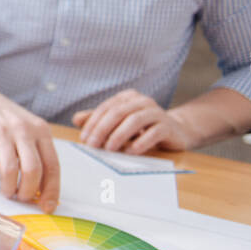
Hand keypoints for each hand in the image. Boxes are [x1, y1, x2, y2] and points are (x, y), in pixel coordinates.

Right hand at [0, 81, 59, 212]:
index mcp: (40, 130)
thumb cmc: (3, 118)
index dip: (51, 190)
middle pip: (33, 170)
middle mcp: (23, 129)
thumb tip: (42, 188)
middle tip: (21, 198)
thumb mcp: (27, 129)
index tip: (47, 206)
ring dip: (8, 188)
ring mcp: (1, 131)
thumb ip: (36, 153)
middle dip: (27, 192)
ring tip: (6, 191)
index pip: (52, 165)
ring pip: (10, 170)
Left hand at [73, 89, 193, 153]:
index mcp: (127, 97)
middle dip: (102, 129)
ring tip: (109, 149)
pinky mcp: (168, 126)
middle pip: (118, 113)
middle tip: (92, 145)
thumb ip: (98, 120)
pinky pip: (153, 133)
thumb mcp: (118, 123)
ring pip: (134, 120)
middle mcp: (142, 101)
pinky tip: (131, 152)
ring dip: (119, 135)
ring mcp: (157, 112)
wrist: (175, 132)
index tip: (84, 139)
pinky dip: (140, 142)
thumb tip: (76, 119)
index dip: (93, 123)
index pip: (106, 108)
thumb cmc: (141, 128)